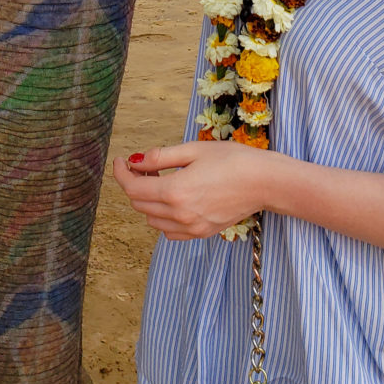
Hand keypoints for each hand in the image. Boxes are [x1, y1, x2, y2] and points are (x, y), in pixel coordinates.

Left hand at [112, 141, 266, 238]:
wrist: (263, 182)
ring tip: (159, 179)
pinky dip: (161, 217)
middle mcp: (179, 215)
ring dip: (147, 200)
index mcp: (174, 191)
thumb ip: (161, 156)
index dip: (121, 172)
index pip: (133, 187)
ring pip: (151, 219)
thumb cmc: (232, 160)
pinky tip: (172, 200)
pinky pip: (168, 231)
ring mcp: (190, 228)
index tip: (120, 160)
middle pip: (139, 204)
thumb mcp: (194, 149)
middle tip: (142, 164)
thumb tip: (136, 161)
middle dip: (134, 183)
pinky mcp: (200, 233)